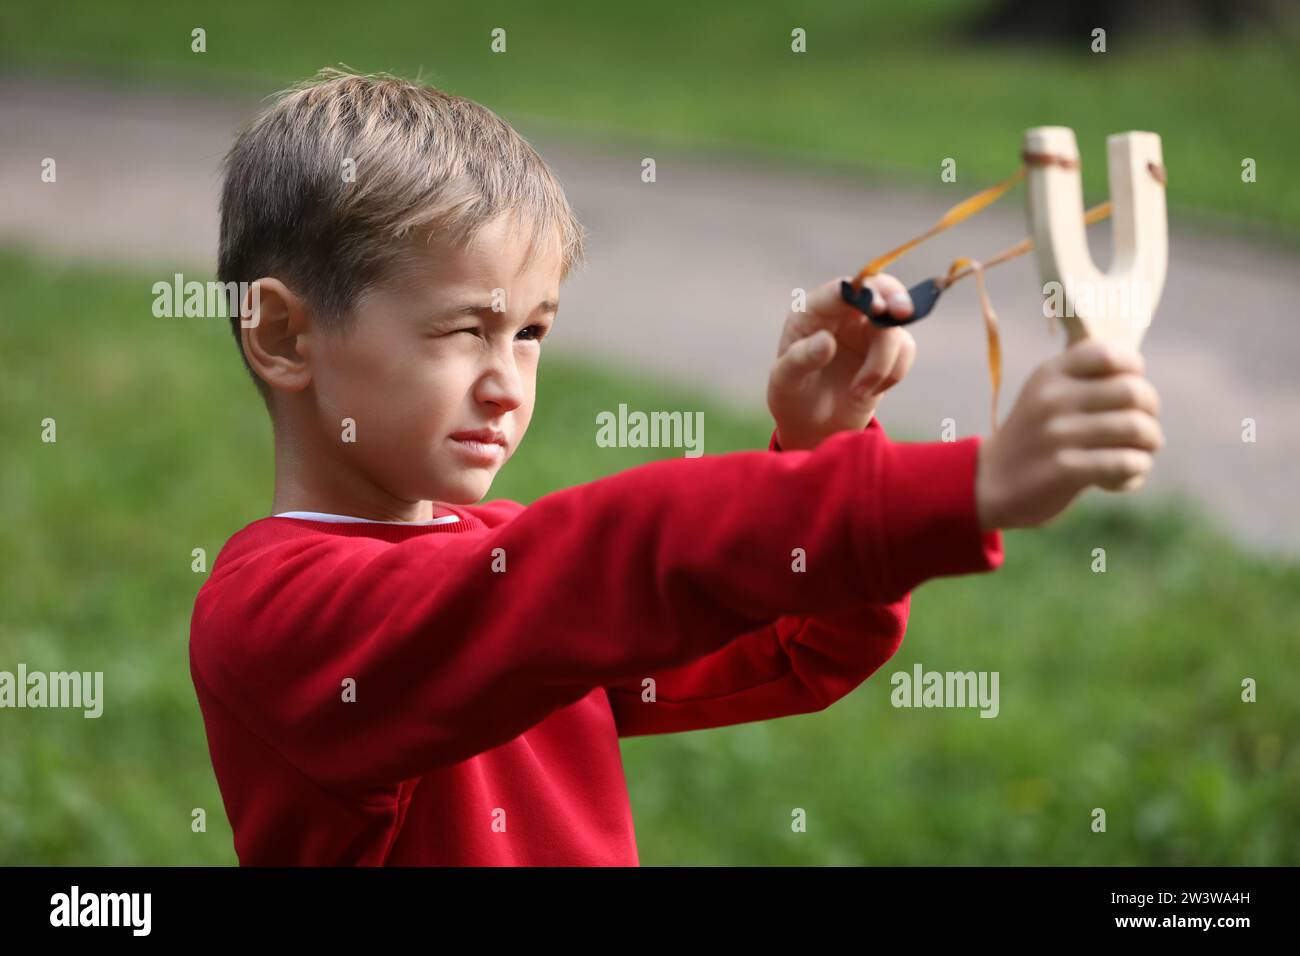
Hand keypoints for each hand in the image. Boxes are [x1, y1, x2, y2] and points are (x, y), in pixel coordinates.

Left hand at [767, 275, 916, 450]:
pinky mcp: (886, 349)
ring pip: (894, 326)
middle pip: (879, 288)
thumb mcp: (786, 381)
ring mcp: (866, 329)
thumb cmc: (791, 396)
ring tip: (859, 392)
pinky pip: (905, 349)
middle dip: (894, 297)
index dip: (863, 292)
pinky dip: (893, 373)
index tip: (877, 307)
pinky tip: (868, 392)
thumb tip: (826, 341)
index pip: (842, 290)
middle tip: (903, 313)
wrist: (812, 425)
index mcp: (813, 312)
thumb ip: (801, 359)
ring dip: (883, 362)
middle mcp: (842, 313)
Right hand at [976, 339, 1164, 530]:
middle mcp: (1053, 398)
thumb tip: (1142, 381)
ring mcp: (1058, 434)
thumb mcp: (1047, 395)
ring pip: (1137, 429)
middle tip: (1144, 430)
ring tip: (1141, 454)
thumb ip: (1086, 380)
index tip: (1128, 395)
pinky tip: (1124, 478)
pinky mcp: (1064, 469)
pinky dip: (1136, 471)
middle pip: (1135, 391)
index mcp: (1051, 373)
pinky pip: (1126, 463)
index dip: (1134, 373)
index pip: (1111, 354)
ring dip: (1150, 445)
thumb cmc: (1034, 437)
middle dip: (1150, 413)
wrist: (990, 482)